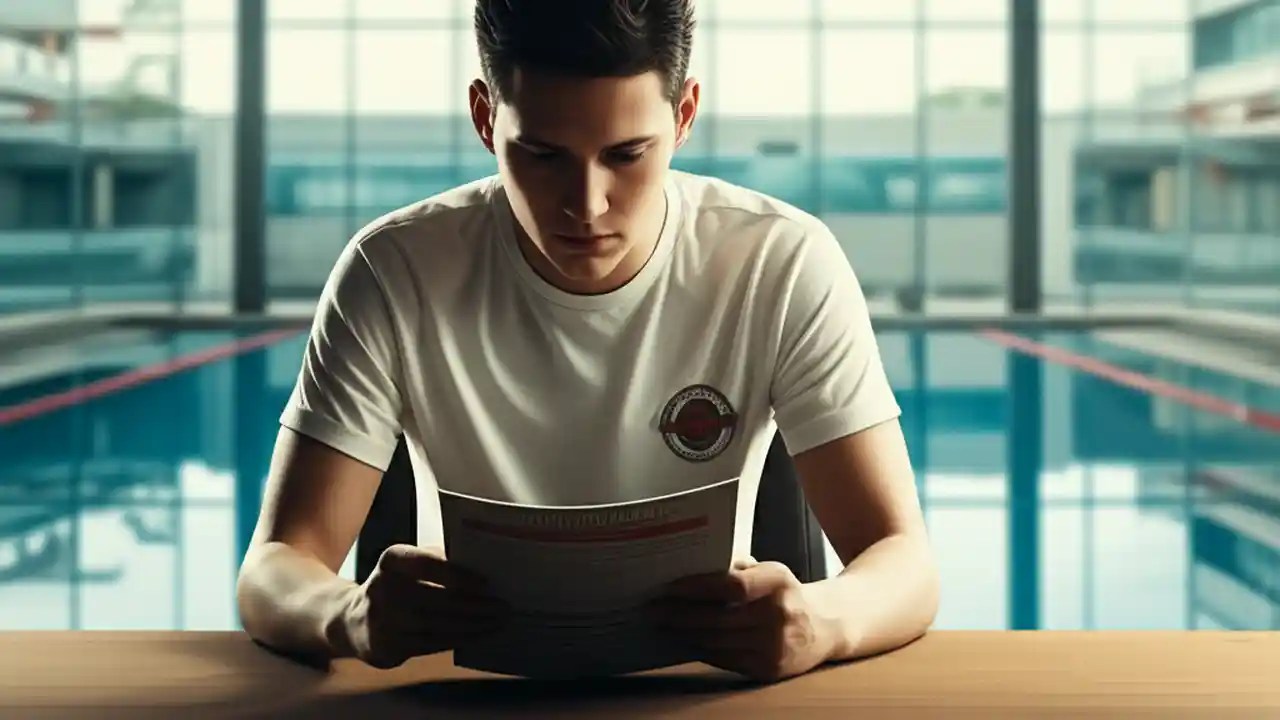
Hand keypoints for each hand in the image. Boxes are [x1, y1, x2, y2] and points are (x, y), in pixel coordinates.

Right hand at [340, 544, 506, 668]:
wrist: (353, 621)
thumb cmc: (398, 585)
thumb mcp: (410, 564)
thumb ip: (440, 560)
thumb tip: (487, 565)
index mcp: (392, 560)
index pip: (429, 564)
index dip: (460, 575)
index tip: (488, 583)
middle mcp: (382, 589)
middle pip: (438, 600)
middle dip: (476, 606)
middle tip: (504, 607)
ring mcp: (382, 621)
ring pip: (438, 625)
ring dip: (473, 625)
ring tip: (498, 621)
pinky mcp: (387, 647)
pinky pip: (432, 644)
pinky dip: (460, 639)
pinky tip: (480, 634)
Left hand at [648, 558, 841, 681]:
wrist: (825, 627)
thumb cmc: (785, 593)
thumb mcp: (768, 571)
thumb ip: (735, 568)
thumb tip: (689, 566)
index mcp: (779, 582)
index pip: (731, 586)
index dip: (696, 588)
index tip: (667, 588)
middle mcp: (779, 615)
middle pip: (717, 619)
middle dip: (678, 615)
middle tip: (651, 610)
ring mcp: (775, 646)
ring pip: (717, 642)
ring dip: (684, 634)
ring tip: (661, 625)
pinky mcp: (769, 669)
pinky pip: (725, 659)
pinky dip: (701, 649)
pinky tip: (684, 639)